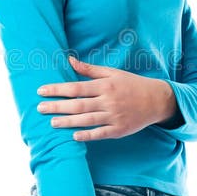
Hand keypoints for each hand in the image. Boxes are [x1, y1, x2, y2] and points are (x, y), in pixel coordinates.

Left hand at [36, 56, 177, 140]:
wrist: (156, 100)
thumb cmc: (131, 84)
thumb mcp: (112, 73)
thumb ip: (90, 69)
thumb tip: (69, 60)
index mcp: (105, 85)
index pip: (76, 87)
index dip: (57, 89)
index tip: (41, 91)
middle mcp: (108, 101)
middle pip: (78, 105)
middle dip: (57, 106)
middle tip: (40, 108)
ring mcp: (114, 117)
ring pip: (86, 120)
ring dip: (68, 122)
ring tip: (52, 122)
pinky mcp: (119, 130)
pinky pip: (100, 133)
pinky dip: (87, 135)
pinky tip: (73, 136)